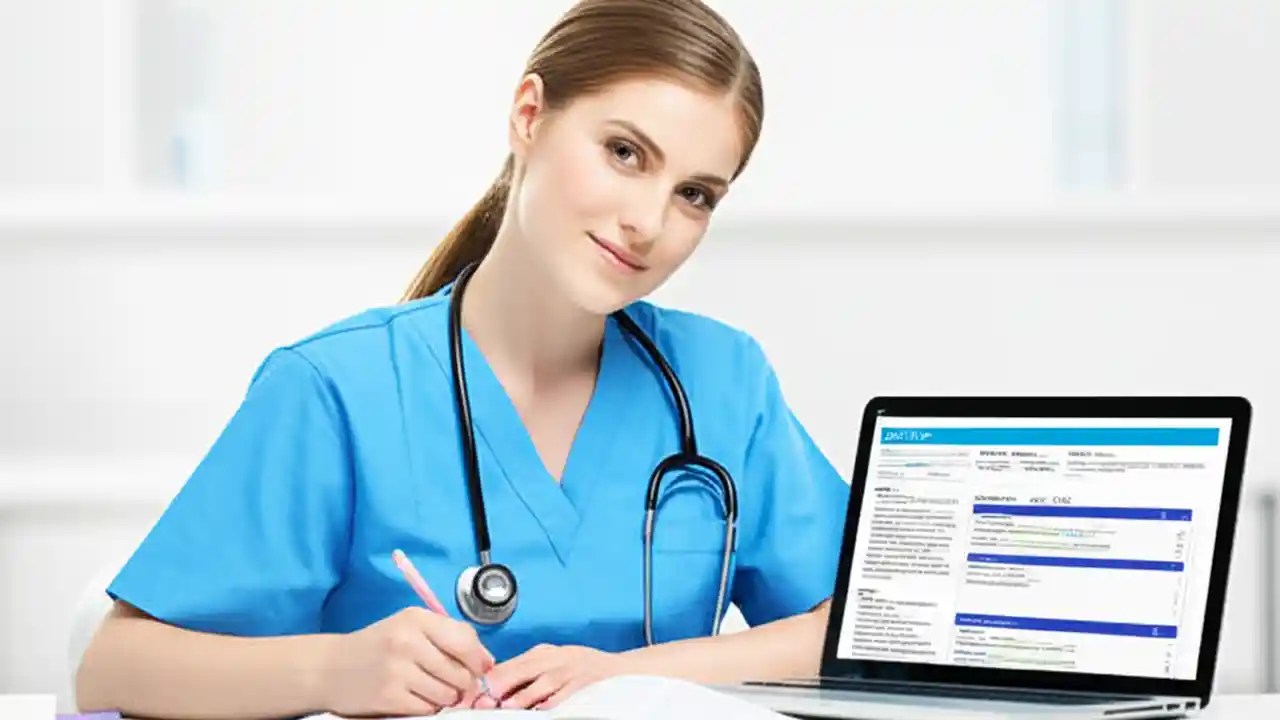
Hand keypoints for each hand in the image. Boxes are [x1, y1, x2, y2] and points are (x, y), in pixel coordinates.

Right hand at [318, 606, 494, 716]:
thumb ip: (448, 636)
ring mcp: (397, 670)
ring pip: (448, 694)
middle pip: (461, 673)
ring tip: (428, 688)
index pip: (466, 641)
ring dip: (445, 697)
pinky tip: (413, 696)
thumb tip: (487, 662)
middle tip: (451, 683)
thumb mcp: (409, 627)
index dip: (479, 660)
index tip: (481, 669)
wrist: (330, 669)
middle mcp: (407, 641)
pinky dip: (427, 707)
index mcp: (416, 619)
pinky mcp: (389, 697)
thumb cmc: (378, 646)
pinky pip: (428, 709)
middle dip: (463, 683)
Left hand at [480, 644, 629, 709]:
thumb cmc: (585, 668)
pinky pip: (569, 692)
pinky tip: (542, 707)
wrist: (621, 670)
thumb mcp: (555, 662)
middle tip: (489, 695)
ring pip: (547, 680)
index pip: (516, 662)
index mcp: (547, 653)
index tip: (480, 688)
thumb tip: (497, 685)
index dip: (497, 675)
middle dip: (506, 681)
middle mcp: (559, 658)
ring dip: (526, 693)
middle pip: (528, 667)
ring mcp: (574, 671)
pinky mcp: (588, 683)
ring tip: (510, 704)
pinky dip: (555, 700)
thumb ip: (529, 671)